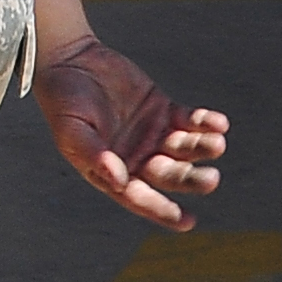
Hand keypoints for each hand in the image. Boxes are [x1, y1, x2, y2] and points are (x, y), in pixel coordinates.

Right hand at [39, 36, 228, 229]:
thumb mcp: (71, 130)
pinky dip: (205, 123)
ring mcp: (153, 135)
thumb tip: (118, 180)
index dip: (162, 210)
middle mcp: (138, 158)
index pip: (140, 197)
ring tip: (217, 144)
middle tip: (211, 179)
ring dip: (202, 149)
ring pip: (185, 150)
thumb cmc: (63, 100)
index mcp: (113, 172)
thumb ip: (93, 154)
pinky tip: (218, 123)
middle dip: (191, 179)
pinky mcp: (164, 111)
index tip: (185, 220)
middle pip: (171, 175)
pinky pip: (190, 121)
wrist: (71, 60)